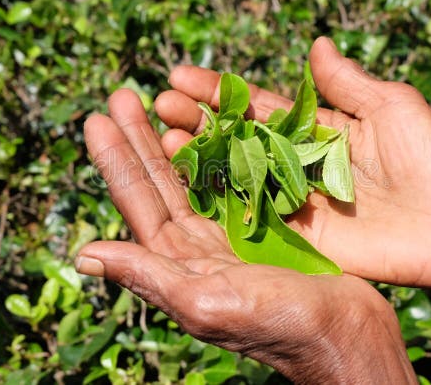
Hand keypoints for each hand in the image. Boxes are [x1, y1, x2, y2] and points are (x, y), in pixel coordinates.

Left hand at [78, 90, 415, 382]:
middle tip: (123, 94)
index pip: (136, 203)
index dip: (115, 160)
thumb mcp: (205, 300)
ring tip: (160, 102)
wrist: (346, 337)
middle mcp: (195, 249)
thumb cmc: (279, 325)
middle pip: (158, 184)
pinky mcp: (264, 229)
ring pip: (192, 179)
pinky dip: (220, 155)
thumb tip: (84, 253)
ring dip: (174, 140)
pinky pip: (233, 183)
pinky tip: (214, 129)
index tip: (97, 118)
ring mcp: (229, 237)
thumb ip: (148, 275)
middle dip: (139, 139)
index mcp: (175, 264)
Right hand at [155, 37, 430, 291]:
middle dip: (196, 119)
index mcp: (316, 128)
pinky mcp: (296, 234)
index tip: (181, 76)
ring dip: (197, 154)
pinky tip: (184, 179)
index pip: (256, 105)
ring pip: (233, 173)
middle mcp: (296, 162)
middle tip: (159, 104)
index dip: (219, 91)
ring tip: (163, 134)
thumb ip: (347, 83)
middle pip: (235, 138)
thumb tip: (316, 45)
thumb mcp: (391, 106)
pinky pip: (249, 214)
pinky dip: (216, 197)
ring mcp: (292, 199)